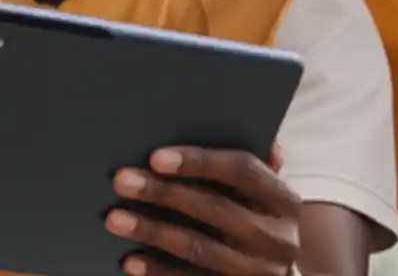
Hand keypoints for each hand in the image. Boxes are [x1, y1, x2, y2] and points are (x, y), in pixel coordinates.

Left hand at [105, 143, 299, 274]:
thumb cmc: (256, 219)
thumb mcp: (261, 194)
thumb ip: (248, 165)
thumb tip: (254, 135)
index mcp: (282, 200)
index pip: (241, 171)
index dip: (199, 161)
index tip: (155, 157)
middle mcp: (277, 237)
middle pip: (215, 208)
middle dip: (164, 193)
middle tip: (122, 181)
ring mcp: (259, 271)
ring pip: (199, 248)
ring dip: (152, 231)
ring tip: (115, 219)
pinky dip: (159, 270)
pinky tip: (131, 261)